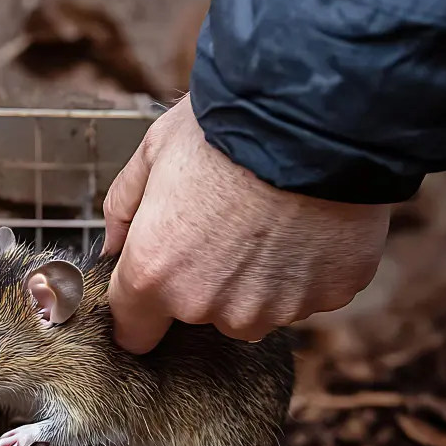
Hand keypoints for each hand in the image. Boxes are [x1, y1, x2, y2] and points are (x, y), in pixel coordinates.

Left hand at [103, 96, 390, 350]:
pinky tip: (310, 222)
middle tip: (225, 223)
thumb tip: (115, 244)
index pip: (135, 333)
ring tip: (272, 218)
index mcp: (154, 274)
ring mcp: (273, 307)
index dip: (142, 309)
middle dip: (207, 280)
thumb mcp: (152, 152)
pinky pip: (311, 291)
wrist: (314, 112)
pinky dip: (309, 266)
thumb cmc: (225, 127)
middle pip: (201, 314)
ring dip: (260, 278)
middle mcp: (210, 304)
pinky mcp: (330, 295)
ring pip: (257, 308)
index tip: (157, 286)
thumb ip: (123, 208)